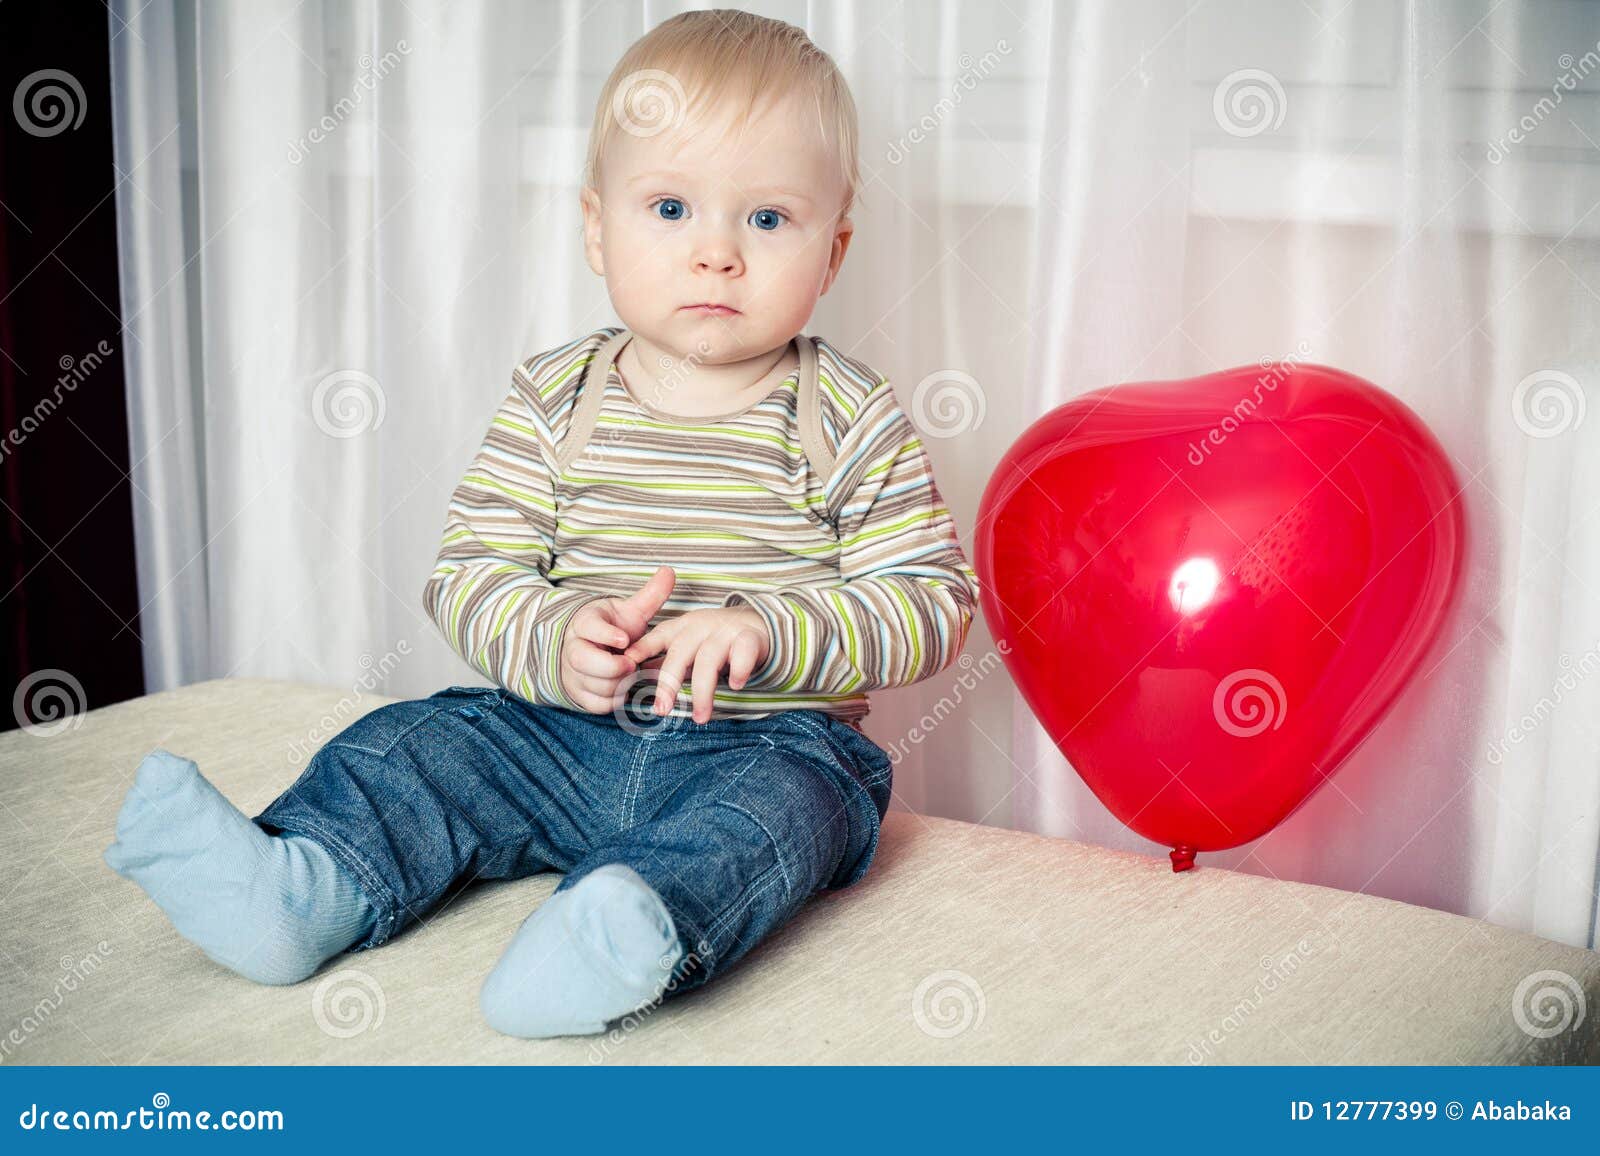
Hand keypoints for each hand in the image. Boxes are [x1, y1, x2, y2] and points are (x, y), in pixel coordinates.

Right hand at [558, 565, 674, 712]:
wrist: (591, 650)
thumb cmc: (614, 629)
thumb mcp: (629, 612)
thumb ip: (650, 596)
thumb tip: (669, 571)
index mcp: (586, 623)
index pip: (588, 626)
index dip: (605, 634)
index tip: (625, 639)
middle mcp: (574, 647)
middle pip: (582, 659)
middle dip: (610, 666)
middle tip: (632, 666)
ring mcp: (574, 672)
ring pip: (591, 684)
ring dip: (617, 684)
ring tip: (633, 675)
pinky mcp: (579, 693)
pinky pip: (594, 704)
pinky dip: (613, 700)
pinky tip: (625, 688)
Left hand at [624, 606, 770, 723]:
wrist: (759, 622)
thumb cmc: (718, 638)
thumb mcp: (690, 645)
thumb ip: (667, 660)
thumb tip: (638, 676)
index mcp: (683, 627)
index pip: (658, 636)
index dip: (642, 648)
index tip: (627, 663)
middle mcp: (702, 626)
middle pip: (680, 653)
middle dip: (669, 682)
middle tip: (661, 710)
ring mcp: (726, 631)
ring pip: (709, 659)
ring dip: (703, 691)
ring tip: (700, 718)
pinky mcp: (750, 637)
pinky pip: (743, 652)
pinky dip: (739, 669)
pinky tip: (736, 686)